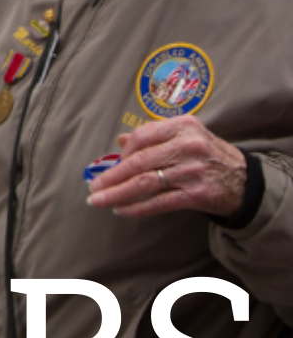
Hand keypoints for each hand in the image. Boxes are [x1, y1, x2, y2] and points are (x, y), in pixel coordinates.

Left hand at [87, 115, 246, 219]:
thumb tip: (119, 139)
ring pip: (145, 183)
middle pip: (139, 162)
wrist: (244, 180)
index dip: (122, 153)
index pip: (142, 136)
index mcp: (183, 126)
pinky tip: (121, 211)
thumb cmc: (206, 155)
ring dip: (117, 194)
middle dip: (111, 177)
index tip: (109, 165)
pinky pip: (159, 202)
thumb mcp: (185, 136)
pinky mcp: (197, 194)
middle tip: (93, 187)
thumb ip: (153, 135)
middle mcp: (188, 146)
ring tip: (99, 200)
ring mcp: (193, 171)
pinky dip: (136, 208)